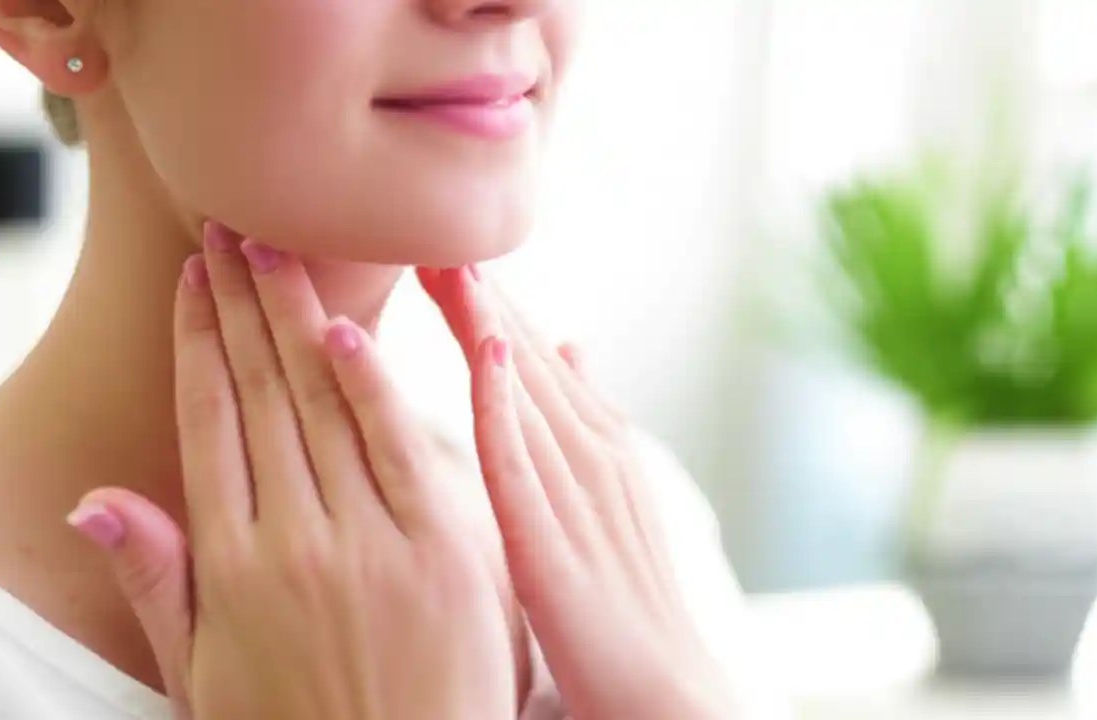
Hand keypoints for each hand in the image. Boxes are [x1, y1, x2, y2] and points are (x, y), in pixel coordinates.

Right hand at [65, 223, 515, 719]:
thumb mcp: (201, 676)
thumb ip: (157, 583)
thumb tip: (96, 503)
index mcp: (232, 566)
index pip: (209, 424)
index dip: (198, 344)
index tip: (194, 282)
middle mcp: (294, 543)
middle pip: (261, 397)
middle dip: (244, 307)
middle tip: (233, 234)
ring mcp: (372, 546)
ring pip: (324, 409)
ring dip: (298, 322)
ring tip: (279, 254)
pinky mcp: (444, 554)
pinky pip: (404, 450)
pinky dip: (373, 388)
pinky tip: (349, 330)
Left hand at [417, 265, 734, 719]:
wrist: (665, 696)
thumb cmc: (626, 606)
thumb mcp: (605, 498)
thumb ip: (581, 420)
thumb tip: (573, 345)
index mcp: (598, 448)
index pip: (534, 359)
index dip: (493, 302)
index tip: (446, 249)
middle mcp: (595, 456)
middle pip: (528, 359)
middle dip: (483, 293)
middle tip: (431, 229)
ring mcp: (581, 496)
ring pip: (524, 391)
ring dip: (487, 322)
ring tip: (448, 261)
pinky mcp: (558, 543)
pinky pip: (524, 459)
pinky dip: (503, 400)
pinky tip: (483, 350)